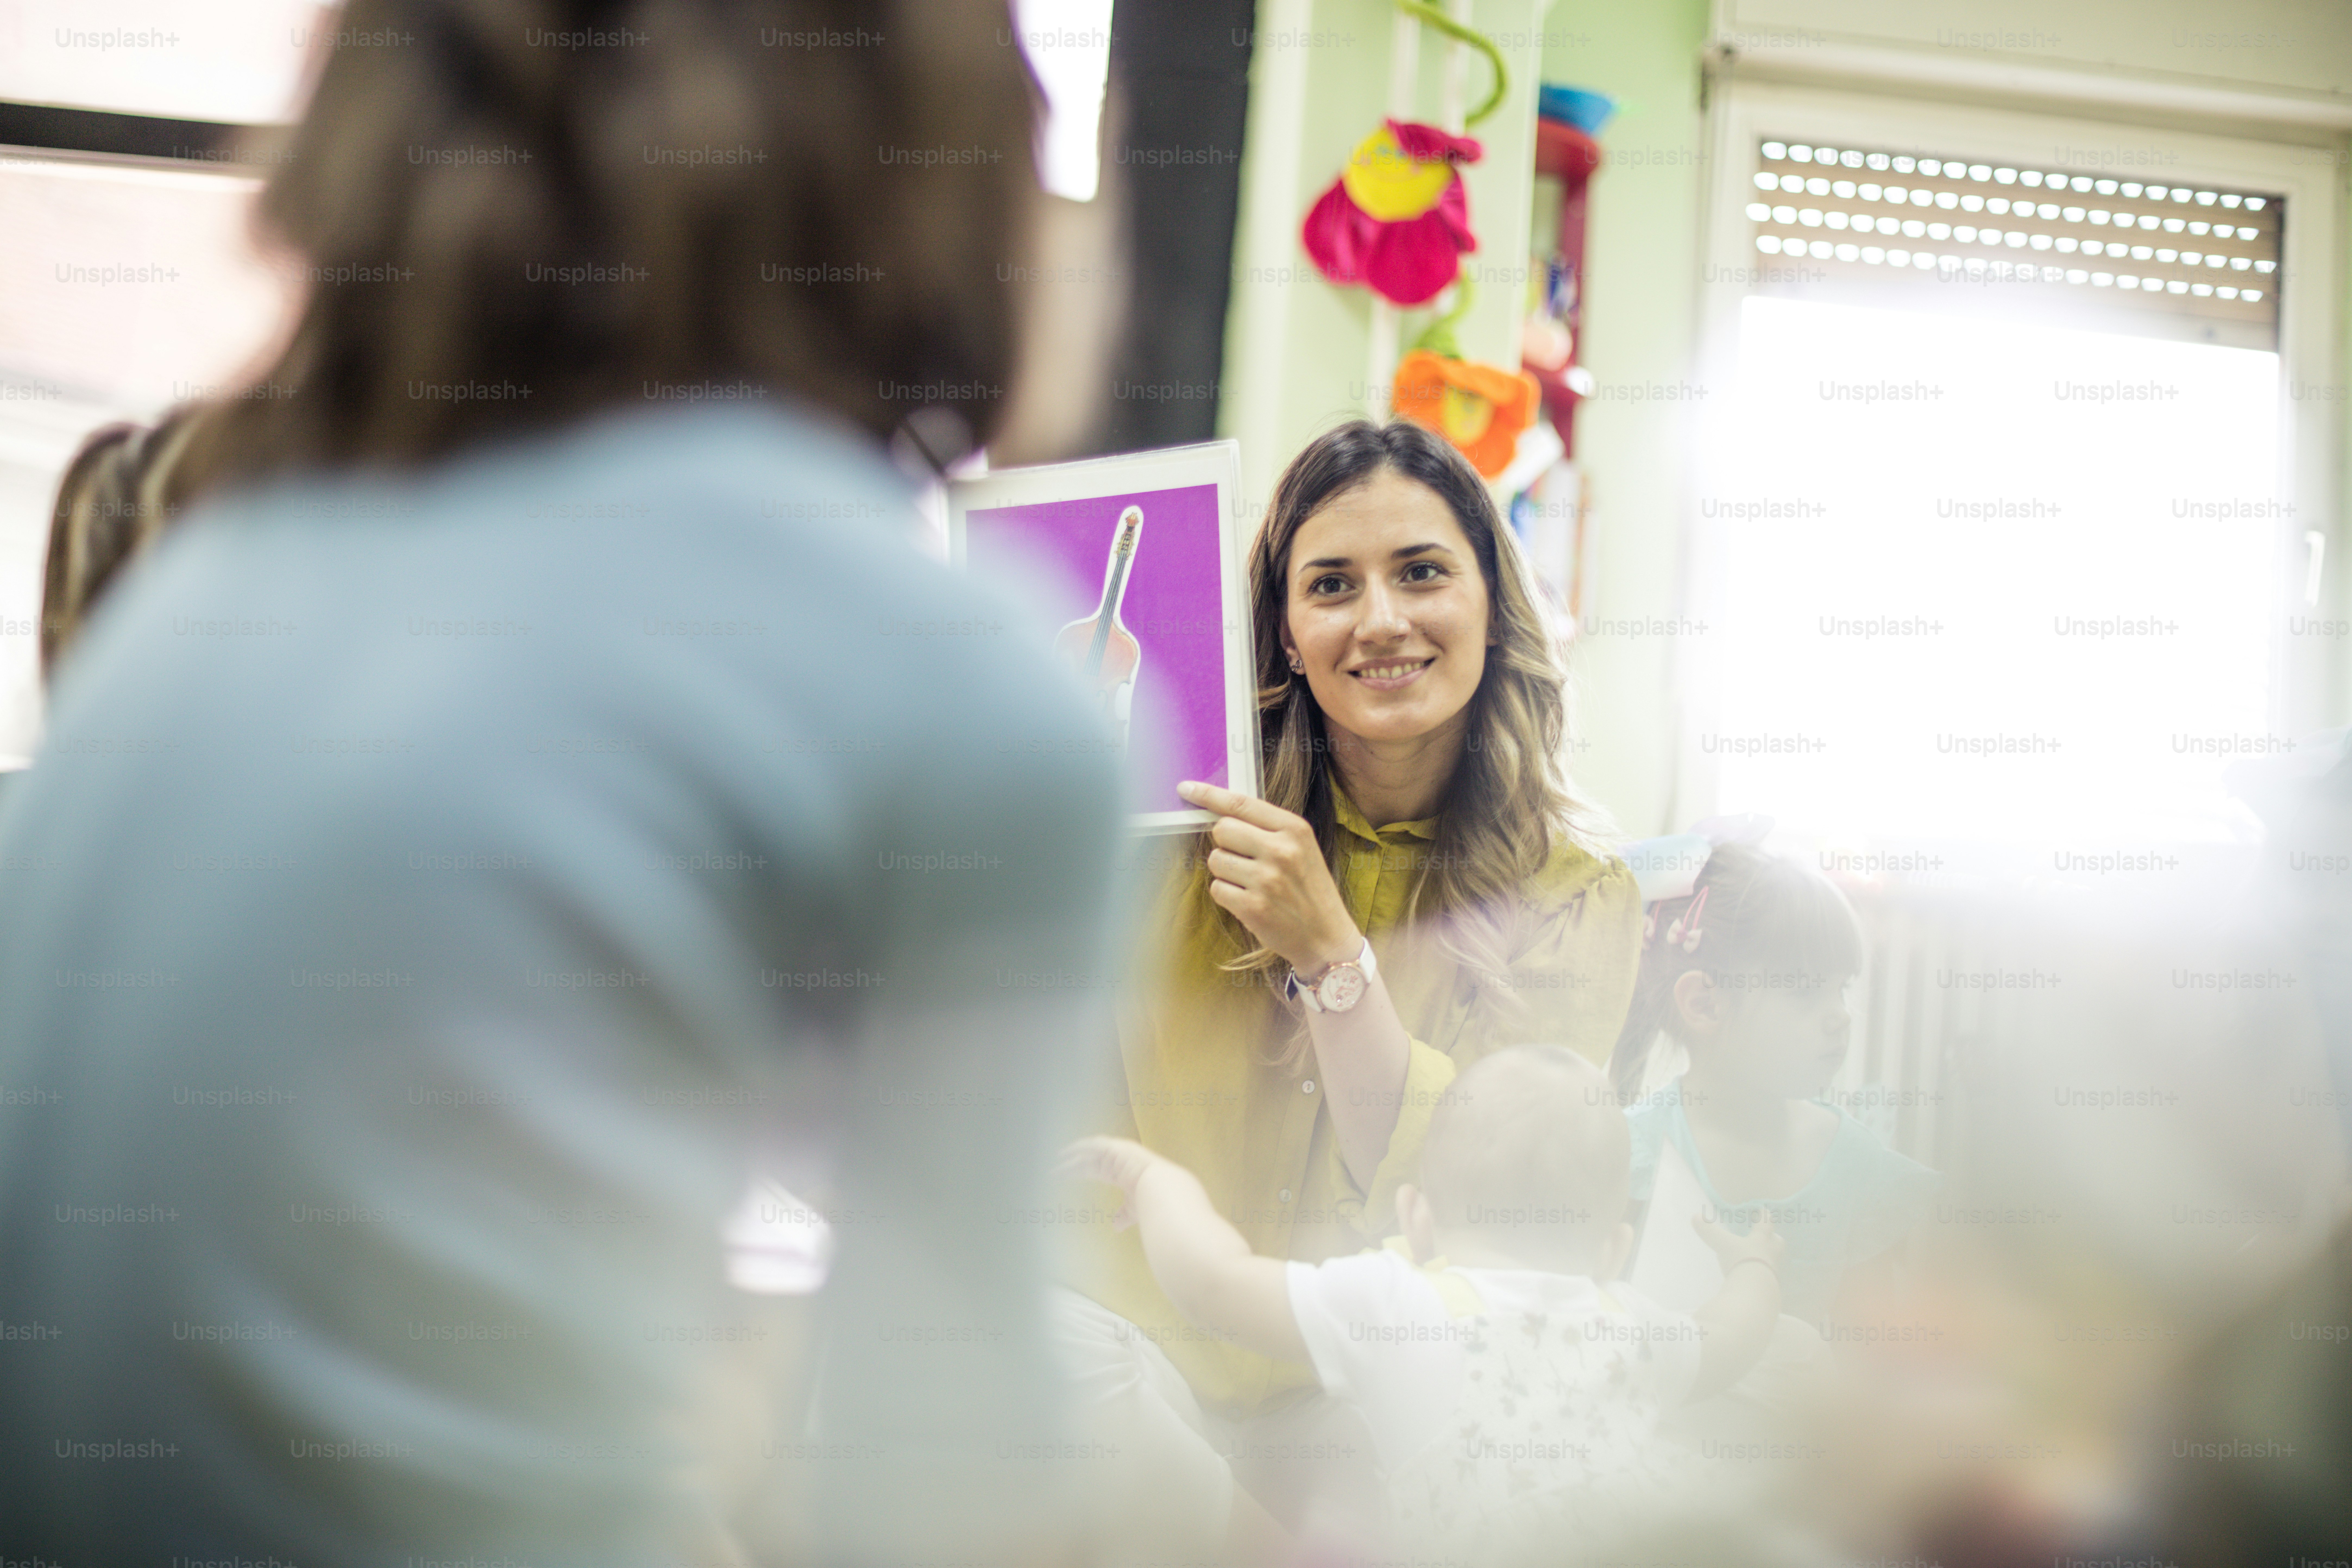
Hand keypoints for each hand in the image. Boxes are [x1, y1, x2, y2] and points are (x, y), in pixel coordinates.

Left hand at [1056, 1135, 1162, 1228]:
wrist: (1164, 1192)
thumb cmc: (1152, 1203)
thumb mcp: (1133, 1210)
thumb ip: (1123, 1215)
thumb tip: (1115, 1227)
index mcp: (1122, 1172)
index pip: (1096, 1169)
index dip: (1079, 1171)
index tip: (1064, 1175)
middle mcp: (1120, 1159)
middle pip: (1089, 1160)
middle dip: (1072, 1164)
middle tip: (1053, 1169)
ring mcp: (1118, 1151)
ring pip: (1089, 1151)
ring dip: (1072, 1155)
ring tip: (1054, 1159)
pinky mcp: (1116, 1147)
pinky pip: (1093, 1144)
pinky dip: (1079, 1146)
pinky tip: (1064, 1151)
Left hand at [1176, 780, 1360, 973]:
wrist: (1326, 937)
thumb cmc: (1309, 889)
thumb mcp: (1301, 847)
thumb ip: (1267, 827)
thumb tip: (1222, 811)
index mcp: (1294, 829)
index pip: (1241, 803)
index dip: (1209, 795)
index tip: (1187, 788)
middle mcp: (1281, 850)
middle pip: (1222, 830)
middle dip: (1225, 844)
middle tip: (1244, 859)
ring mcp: (1266, 880)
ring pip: (1215, 860)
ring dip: (1226, 872)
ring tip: (1251, 883)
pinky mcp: (1253, 907)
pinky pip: (1217, 889)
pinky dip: (1227, 895)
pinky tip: (1249, 901)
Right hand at [1691, 1207, 1782, 1279]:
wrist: (1756, 1290)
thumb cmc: (1741, 1260)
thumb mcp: (1722, 1244)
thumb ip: (1710, 1232)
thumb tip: (1695, 1216)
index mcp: (1761, 1239)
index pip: (1765, 1223)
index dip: (1764, 1216)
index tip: (1764, 1210)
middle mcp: (1770, 1253)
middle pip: (1777, 1242)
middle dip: (1773, 1238)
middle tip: (1768, 1237)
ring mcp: (1773, 1270)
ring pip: (1773, 1260)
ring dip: (1767, 1257)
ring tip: (1756, 1259)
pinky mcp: (1771, 1286)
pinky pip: (1767, 1277)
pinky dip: (1761, 1275)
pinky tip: (1752, 1278)